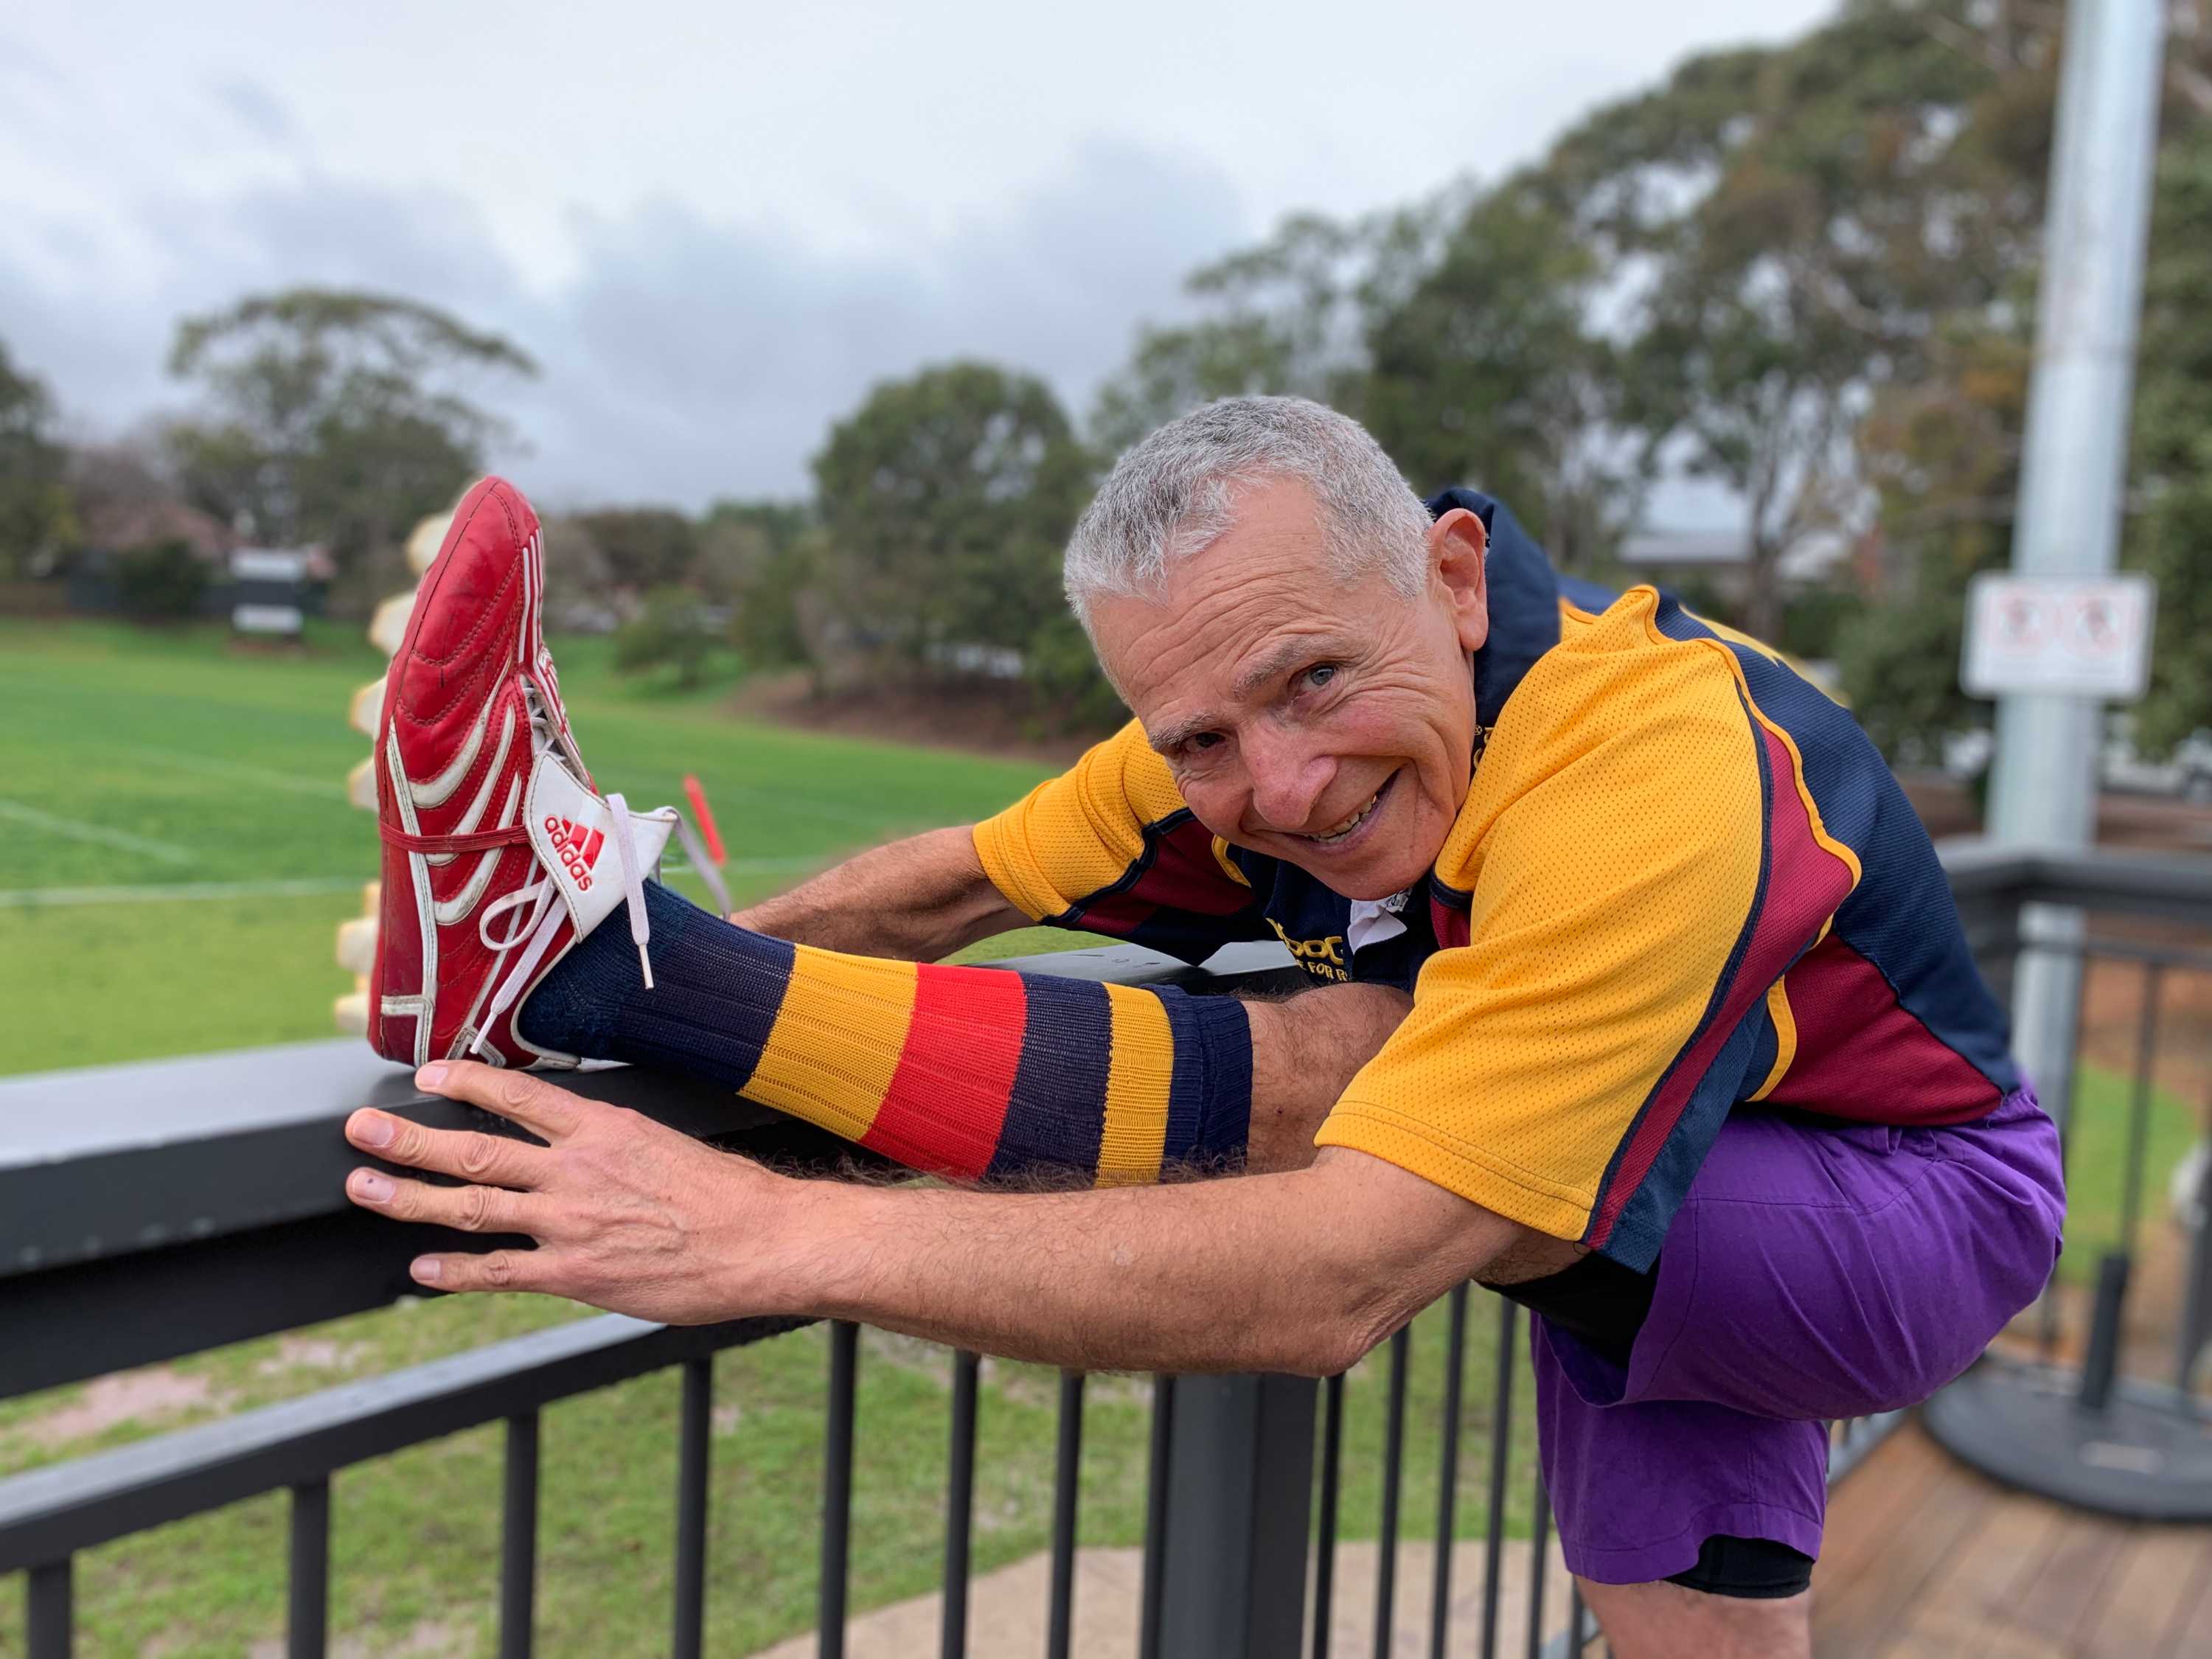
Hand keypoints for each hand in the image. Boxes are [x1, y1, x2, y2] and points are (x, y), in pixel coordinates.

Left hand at [343, 1060, 787, 1322]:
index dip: (465, 1081)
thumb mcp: (662, 1141)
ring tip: (367, 1190)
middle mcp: (576, 1171)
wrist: (761, 1241)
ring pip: (473, 1207)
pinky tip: (423, 1272)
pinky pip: (501, 1273)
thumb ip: (608, 1142)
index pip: (516, 1094)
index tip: (427, 1074)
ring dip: (411, 1199)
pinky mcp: (576, 1276)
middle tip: (361, 1132)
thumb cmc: (724, 1194)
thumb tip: (571, 1140)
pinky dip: (456, 1273)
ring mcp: (570, 1225)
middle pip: (475, 1151)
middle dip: (409, 1140)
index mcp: (602, 1128)